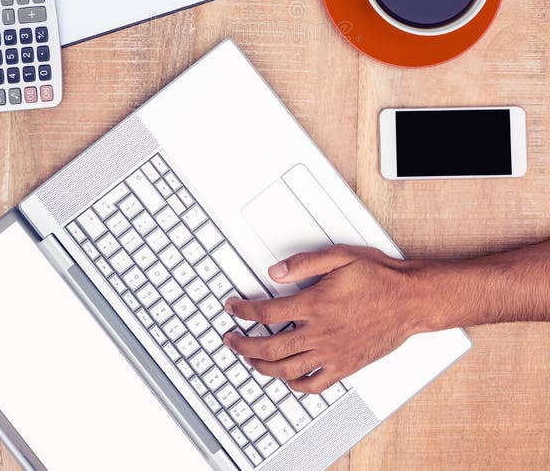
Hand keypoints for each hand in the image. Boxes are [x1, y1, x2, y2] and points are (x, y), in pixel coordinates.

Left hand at [223, 245, 430, 392]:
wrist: (410, 300)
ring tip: (249, 359)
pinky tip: (287, 378)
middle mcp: (321, 332)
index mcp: (316, 304)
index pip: (267, 313)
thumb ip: (304, 263)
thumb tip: (274, 272)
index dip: (243, 311)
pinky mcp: (345, 366)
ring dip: (261, 366)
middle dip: (243, 345)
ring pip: (286, 368)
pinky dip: (295, 384)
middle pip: (269, 346)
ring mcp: (332, 353)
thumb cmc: (379, 277)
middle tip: (230, 340)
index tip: (232, 308)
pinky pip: (314, 384)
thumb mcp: (340, 256)